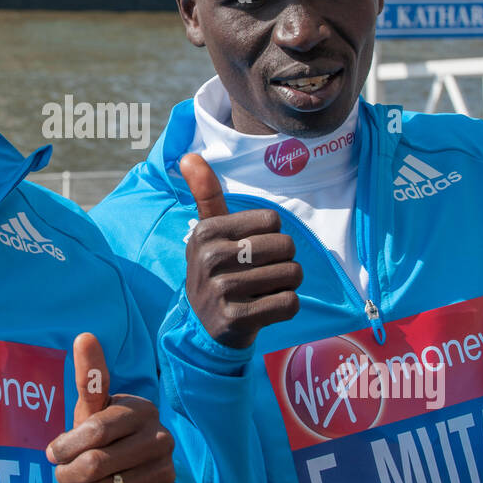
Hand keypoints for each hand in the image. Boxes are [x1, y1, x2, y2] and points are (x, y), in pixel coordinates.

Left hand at [46, 333, 174, 482]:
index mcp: (142, 410)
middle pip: (96, 464)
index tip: (53, 453)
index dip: (67, 446)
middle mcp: (162, 439)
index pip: (95, 430)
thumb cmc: (106, 433)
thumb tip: (84, 336)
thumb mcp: (94, 407)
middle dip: (68, 474)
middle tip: (64, 474)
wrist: (132, 471)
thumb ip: (91, 376)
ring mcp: (165, 472)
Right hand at [180, 153, 300, 347]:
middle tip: (261, 274)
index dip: (272, 236)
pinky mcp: (236, 319)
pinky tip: (264, 310)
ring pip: (293, 275)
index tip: (250, 251)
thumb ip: (205, 194)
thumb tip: (189, 155)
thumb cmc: (216, 270)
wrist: (203, 327)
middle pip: (286, 246)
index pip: (273, 220)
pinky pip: (290, 304)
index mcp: (206, 231)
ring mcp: (222, 289)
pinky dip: (285, 307)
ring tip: (262, 291)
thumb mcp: (208, 232)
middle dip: (284, 261)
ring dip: (286, 286)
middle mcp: (210, 257)